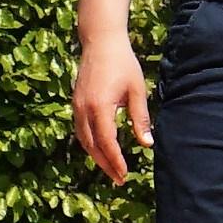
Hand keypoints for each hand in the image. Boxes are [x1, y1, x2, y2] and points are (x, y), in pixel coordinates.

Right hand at [74, 36, 151, 182]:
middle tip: (119, 179)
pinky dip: (90, 144)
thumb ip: (140, 118)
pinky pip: (80, 130)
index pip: (107, 142)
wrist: (100, 42)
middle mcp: (83, 109)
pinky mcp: (75, 103)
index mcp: (100, 107)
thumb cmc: (123, 64)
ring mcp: (76, 106)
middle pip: (92, 146)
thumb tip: (147, 143)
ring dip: (96, 156)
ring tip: (111, 169)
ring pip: (83, 140)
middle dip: (105, 165)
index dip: (115, 161)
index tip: (125, 174)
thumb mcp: (136, 90)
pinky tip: (101, 149)